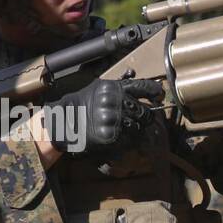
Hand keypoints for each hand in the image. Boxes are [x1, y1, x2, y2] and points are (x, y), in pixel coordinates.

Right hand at [44, 78, 163, 157]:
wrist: (63, 122)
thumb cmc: (83, 104)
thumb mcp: (100, 89)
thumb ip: (120, 87)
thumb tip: (141, 82)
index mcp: (112, 89)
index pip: (143, 87)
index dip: (154, 91)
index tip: (159, 95)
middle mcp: (114, 102)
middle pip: (145, 112)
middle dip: (146, 117)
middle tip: (141, 119)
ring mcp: (112, 120)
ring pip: (139, 128)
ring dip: (137, 130)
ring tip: (126, 129)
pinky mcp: (110, 136)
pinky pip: (130, 140)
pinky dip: (129, 141)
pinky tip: (120, 138)